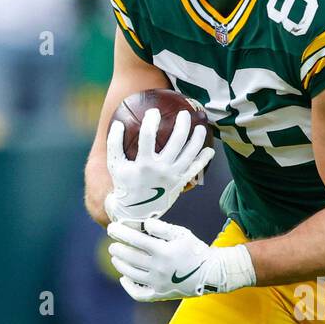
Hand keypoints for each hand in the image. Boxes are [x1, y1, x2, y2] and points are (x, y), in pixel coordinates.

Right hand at [105, 107, 213, 222]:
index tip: (154, 112)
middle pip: (176, 141)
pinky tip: (210, 150)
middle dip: (182, 124)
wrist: (136, 211)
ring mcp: (173, 176)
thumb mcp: (115, 165)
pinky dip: (203, 160)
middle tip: (185, 114)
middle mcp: (161, 169)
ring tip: (201, 127)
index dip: (151, 121)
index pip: (148, 136)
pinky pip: (195, 169)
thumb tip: (118, 123)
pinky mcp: (180, 183)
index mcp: (144, 163)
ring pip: (190, 154)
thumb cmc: (124, 184)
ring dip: (197, 139)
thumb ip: (114, 143)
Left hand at [108, 217, 255, 301]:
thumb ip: (161, 228)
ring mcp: (158, 283)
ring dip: (119, 264)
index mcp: (164, 251)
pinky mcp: (160, 294)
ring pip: (130, 274)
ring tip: (116, 257)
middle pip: (129, 257)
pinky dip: (128, 287)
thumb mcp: (182, 233)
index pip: (135, 240)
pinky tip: (124, 278)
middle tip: (113, 244)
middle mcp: (159, 268)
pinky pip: (138, 294)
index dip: (120, 233)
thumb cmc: (195, 250)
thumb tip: (143, 224)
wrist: (211, 273)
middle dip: (117, 249)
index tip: (112, 228)